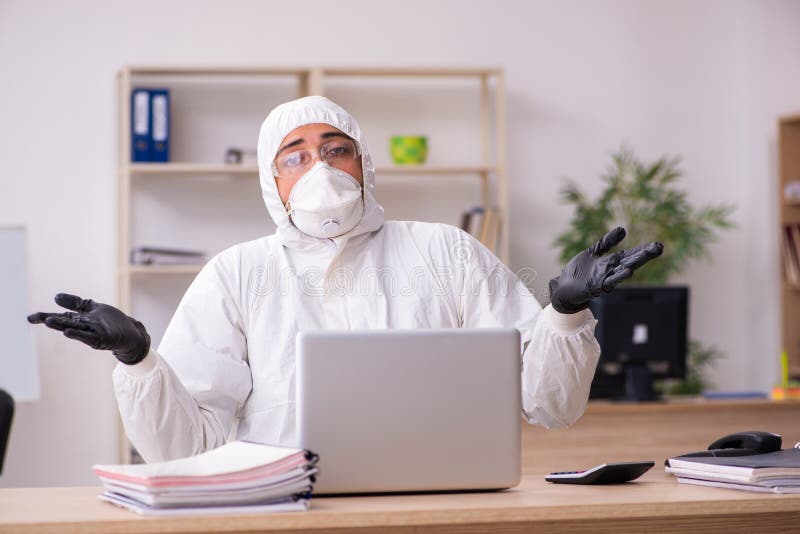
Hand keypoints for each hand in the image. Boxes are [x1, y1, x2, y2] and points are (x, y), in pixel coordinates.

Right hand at [27, 293, 150, 364]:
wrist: (131, 333)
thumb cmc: (111, 321)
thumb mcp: (92, 308)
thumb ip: (75, 303)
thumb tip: (55, 297)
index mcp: (80, 319)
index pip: (60, 317)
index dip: (45, 316)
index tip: (30, 318)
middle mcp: (83, 327)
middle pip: (65, 322)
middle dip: (51, 320)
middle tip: (36, 318)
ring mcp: (92, 333)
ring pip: (74, 329)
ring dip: (61, 326)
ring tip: (48, 322)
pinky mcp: (102, 339)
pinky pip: (88, 337)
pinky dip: (78, 335)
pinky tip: (67, 331)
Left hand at [549, 227, 663, 313]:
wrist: (564, 288)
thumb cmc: (579, 272)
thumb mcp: (593, 252)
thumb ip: (606, 242)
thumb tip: (623, 230)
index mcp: (610, 262)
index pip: (630, 254)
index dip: (643, 250)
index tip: (657, 245)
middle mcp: (610, 270)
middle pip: (629, 261)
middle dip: (644, 255)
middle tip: (659, 247)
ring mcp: (604, 278)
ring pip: (622, 270)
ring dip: (634, 263)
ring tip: (646, 255)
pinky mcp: (596, 286)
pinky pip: (610, 281)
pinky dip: (619, 276)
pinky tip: (629, 271)